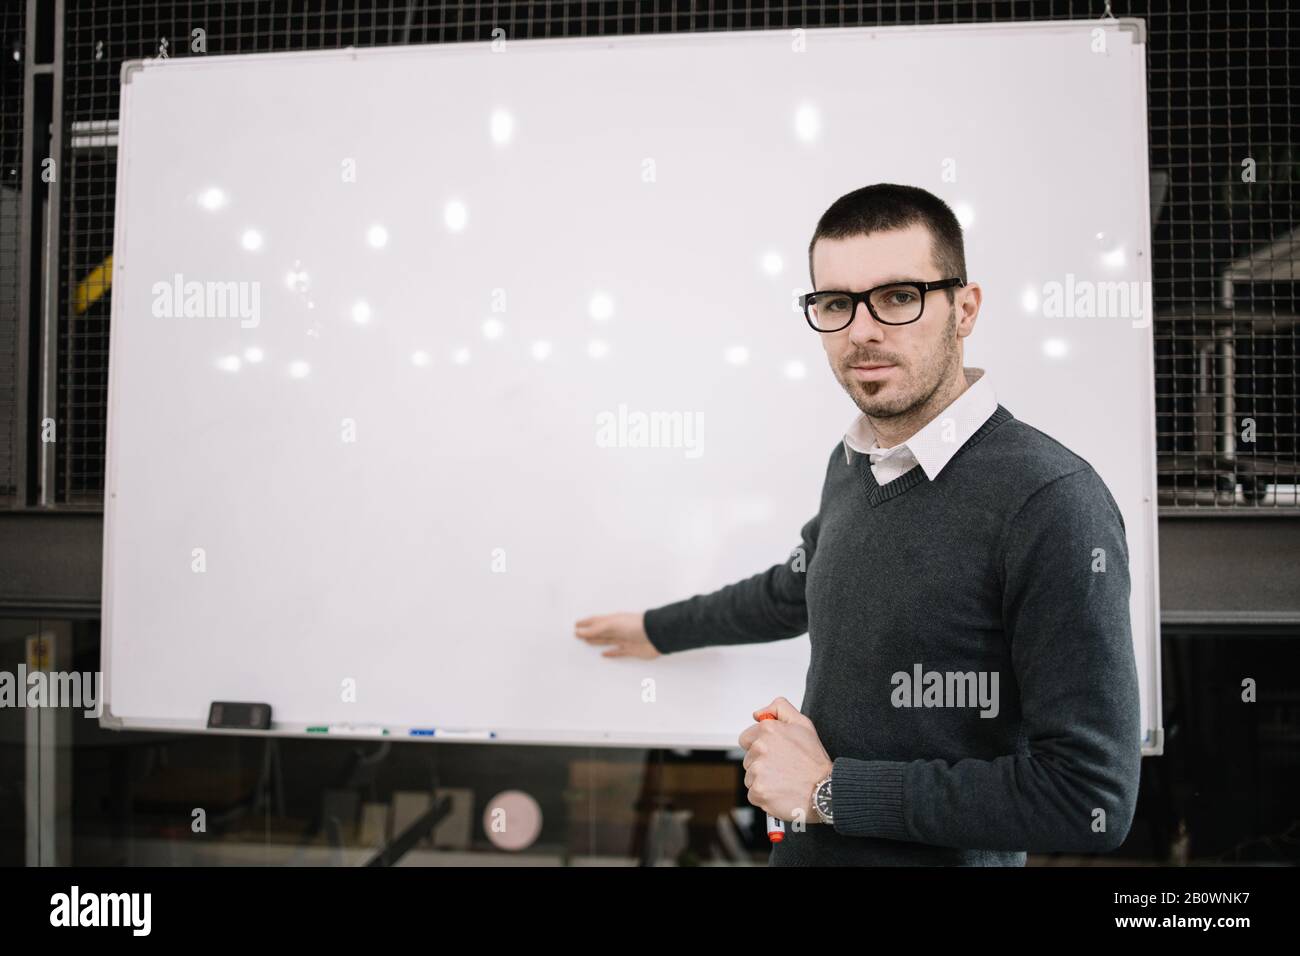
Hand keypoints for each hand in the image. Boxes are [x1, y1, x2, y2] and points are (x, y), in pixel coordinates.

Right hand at [574, 612, 661, 659]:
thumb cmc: (636, 625)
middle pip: (600, 631)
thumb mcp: (612, 625)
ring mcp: (624, 639)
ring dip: (597, 641)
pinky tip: (604, 654)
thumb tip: (580, 632)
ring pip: (607, 640)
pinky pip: (617, 652)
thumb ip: (596, 629)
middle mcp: (618, 629)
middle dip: (589, 632)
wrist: (656, 635)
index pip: (596, 621)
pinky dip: (610, 653)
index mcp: (613, 620)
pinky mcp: (631, 649)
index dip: (585, 623)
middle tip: (578, 634)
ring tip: (587, 642)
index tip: (576, 625)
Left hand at [738, 696, 832, 823]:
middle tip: (783, 768)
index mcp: (768, 730)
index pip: (746, 739)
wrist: (824, 789)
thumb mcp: (803, 724)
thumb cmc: (814, 760)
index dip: (759, 746)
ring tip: (783, 780)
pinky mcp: (759, 791)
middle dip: (762, 764)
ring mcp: (758, 771)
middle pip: (748, 760)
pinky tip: (780, 792)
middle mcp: (760, 748)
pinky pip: (753, 794)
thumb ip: (779, 708)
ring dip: (763, 780)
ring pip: (750, 777)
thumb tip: (757, 714)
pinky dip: (765, 796)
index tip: (773, 753)